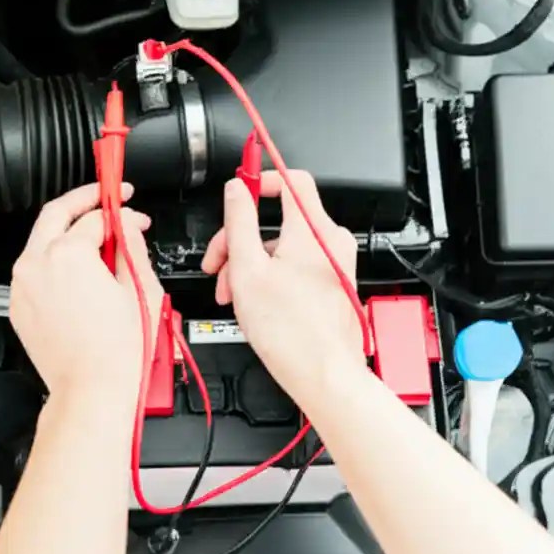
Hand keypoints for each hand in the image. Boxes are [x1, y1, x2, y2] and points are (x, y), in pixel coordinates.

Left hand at [10, 183, 164, 403]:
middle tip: (105, 197)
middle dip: (83, 200)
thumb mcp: (141, 289)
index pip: (96, 218)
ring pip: (41, 240)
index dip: (120, 214)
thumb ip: (132, 246)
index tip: (133, 216)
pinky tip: (77, 271)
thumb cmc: (116, 352)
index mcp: (68, 255)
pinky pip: (34, 270)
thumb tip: (128, 225)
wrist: (91, 390)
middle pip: (56, 213)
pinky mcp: (19, 305)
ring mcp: (23, 285)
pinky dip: (54, 262)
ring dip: (66, 231)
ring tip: (94, 237)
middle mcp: (37, 264)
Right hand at [202, 171, 362, 389]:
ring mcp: (334, 263)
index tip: (241, 190)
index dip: (261, 180)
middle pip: (278, 219)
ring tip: (232, 292)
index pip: (291, 180)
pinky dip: (269, 276)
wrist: (322, 374)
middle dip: (240, 238)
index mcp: (313, 230)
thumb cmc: (292, 332)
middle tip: (219, 261)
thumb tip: (237, 191)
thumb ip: (239, 222)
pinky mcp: (332, 283)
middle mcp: (330, 242)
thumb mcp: (247, 270)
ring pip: (282, 246)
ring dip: (250, 264)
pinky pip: (295, 266)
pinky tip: (252, 300)